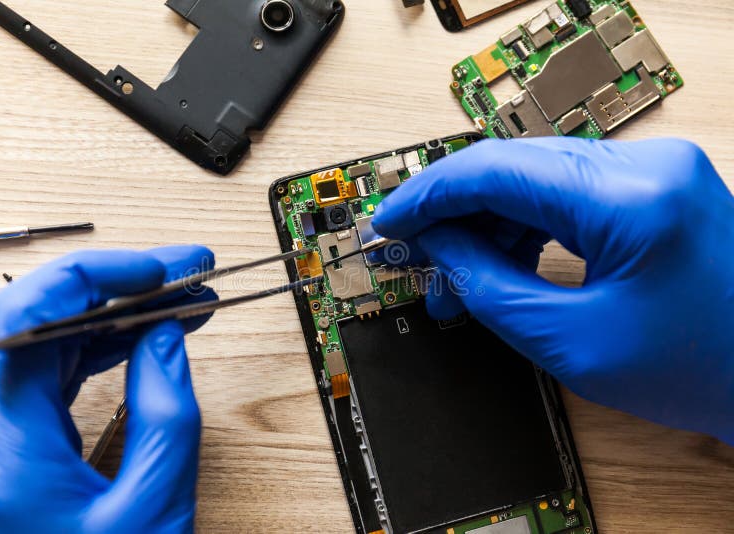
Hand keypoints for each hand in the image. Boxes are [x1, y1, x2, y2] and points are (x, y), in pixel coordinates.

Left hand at [0, 245, 216, 532]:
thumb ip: (165, 411)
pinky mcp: (11, 457)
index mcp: (2, 457)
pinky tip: (145, 339)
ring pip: (47, 350)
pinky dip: (101, 352)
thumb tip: (164, 337)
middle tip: (186, 275)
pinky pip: (53, 382)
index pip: (24, 321)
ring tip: (180, 302)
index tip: (156, 268)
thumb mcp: (154, 509)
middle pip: (37, 327)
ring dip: (115, 318)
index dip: (93, 276)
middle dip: (117, 289)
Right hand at [373, 138, 733, 443]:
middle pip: (512, 167)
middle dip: (453, 214)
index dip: (429, 196)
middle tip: (415, 258)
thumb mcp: (575, 343)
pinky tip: (498, 268)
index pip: (496, 171)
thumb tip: (437, 248)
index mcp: (631, 199)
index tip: (389, 222)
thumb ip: (489, 287)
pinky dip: (523, 229)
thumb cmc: (704, 372)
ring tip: (456, 284)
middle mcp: (645, 166)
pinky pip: (566, 195)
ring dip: (486, 227)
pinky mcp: (652, 189)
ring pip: (534, 179)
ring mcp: (653, 173)